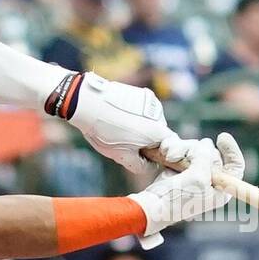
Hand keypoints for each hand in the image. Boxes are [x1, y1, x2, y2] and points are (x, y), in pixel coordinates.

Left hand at [59, 72, 188, 173]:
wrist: (88, 102)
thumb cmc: (105, 130)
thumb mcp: (121, 156)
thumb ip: (140, 166)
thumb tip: (148, 166)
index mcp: (158, 132)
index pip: (170, 148)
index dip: (160, 156)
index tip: (146, 158)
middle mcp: (159, 115)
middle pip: (159, 134)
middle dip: (146, 142)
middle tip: (126, 144)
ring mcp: (150, 102)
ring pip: (150, 122)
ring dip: (140, 128)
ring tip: (118, 128)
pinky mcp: (141, 93)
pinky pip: (143, 110)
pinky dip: (135, 115)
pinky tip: (118, 117)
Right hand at [129, 133, 245, 236]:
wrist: (150, 207)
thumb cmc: (176, 199)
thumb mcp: (198, 177)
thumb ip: (206, 157)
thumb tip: (206, 144)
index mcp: (222, 189)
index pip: (236, 165)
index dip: (231, 150)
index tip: (221, 137)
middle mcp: (211, 182)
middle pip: (214, 154)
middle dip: (198, 150)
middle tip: (185, 157)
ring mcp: (195, 175)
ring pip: (197, 150)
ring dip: (184, 149)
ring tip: (172, 156)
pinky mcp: (181, 170)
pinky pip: (184, 151)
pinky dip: (176, 150)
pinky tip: (167, 153)